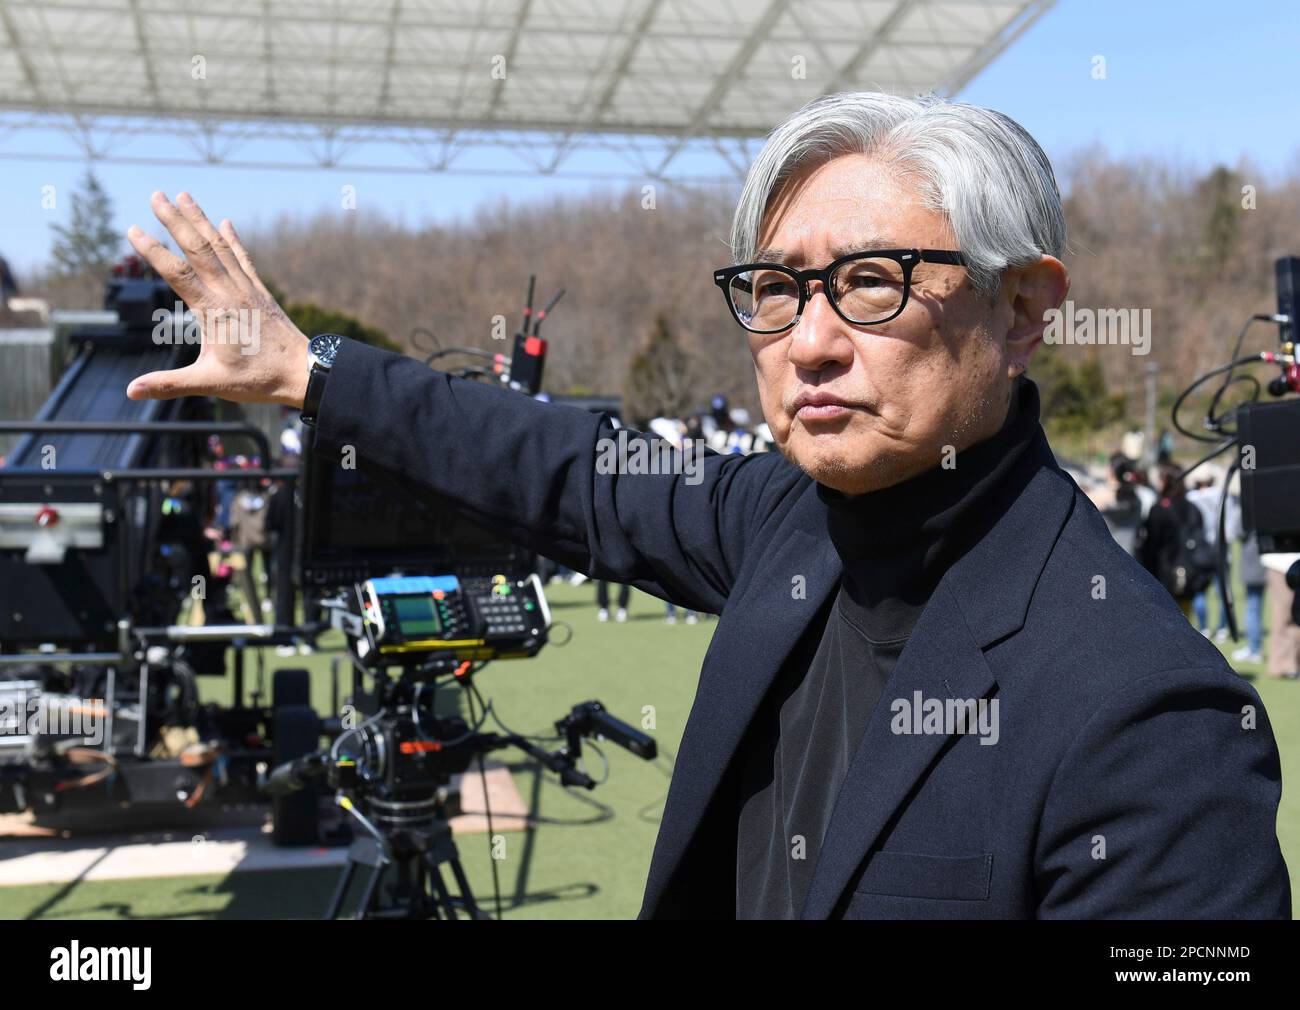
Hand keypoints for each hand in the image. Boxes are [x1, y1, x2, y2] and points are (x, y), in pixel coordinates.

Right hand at [125, 191, 308, 406]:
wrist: (304, 373)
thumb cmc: (259, 380)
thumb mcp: (210, 383)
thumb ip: (169, 384)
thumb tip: (132, 391)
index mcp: (214, 311)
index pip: (177, 273)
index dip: (154, 251)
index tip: (132, 230)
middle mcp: (231, 292)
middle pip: (199, 248)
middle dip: (176, 220)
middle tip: (156, 193)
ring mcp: (248, 289)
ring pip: (221, 247)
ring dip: (200, 221)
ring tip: (183, 195)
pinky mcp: (261, 292)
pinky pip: (244, 259)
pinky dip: (233, 240)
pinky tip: (226, 222)